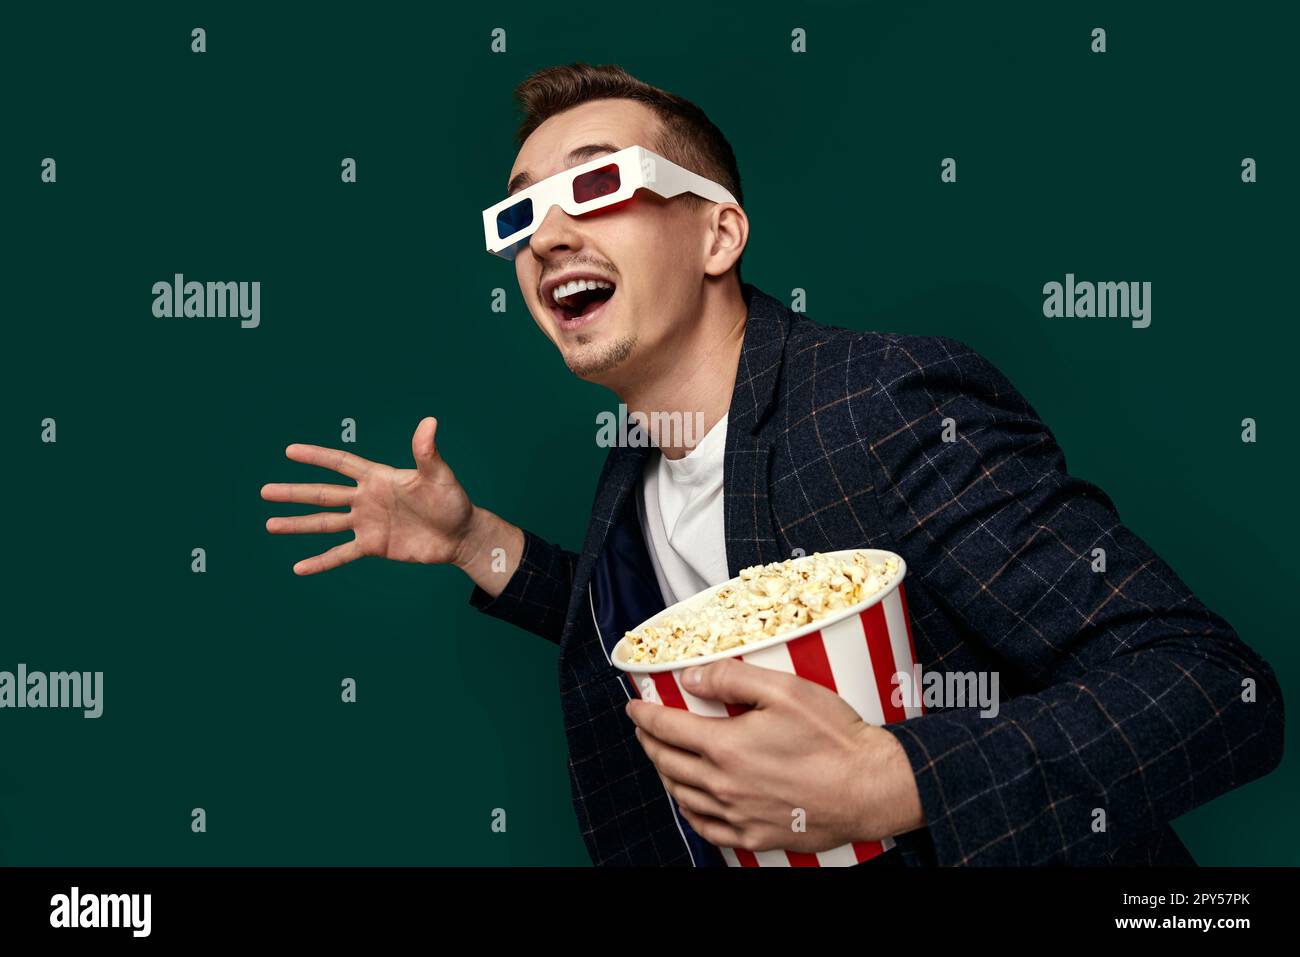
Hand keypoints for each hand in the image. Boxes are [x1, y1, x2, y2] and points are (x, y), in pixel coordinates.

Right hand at [261, 416, 474, 574]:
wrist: (460, 535)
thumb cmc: (452, 500)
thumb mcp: (439, 475)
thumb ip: (426, 452)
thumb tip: (429, 422)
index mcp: (378, 478)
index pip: (341, 463)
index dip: (316, 457)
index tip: (289, 451)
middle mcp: (366, 499)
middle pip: (323, 494)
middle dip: (294, 493)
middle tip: (265, 491)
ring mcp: (366, 523)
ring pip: (325, 524)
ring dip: (297, 524)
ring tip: (270, 524)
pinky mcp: (372, 546)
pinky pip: (340, 555)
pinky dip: (320, 562)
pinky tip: (299, 568)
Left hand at [625, 658, 923, 853]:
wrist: (871, 787)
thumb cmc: (834, 738)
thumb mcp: (785, 690)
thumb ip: (732, 678)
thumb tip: (690, 678)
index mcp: (726, 748)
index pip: (667, 729)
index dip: (645, 715)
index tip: (634, 707)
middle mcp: (724, 786)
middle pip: (668, 764)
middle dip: (649, 742)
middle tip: (645, 729)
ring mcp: (738, 816)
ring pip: (683, 796)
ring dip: (665, 774)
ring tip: (663, 759)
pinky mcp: (756, 836)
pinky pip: (707, 829)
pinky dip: (689, 811)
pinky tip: (690, 801)